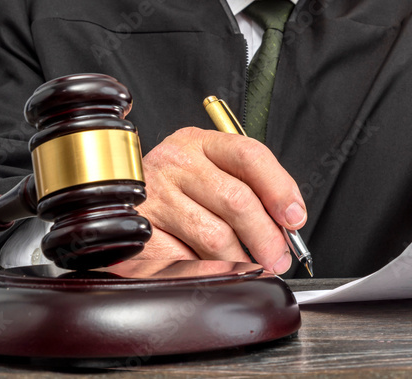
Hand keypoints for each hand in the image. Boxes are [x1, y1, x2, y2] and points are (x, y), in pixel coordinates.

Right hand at [135, 127, 307, 274]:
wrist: (116, 198)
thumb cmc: (178, 188)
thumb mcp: (212, 171)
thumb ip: (250, 188)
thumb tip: (288, 223)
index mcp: (199, 142)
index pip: (250, 156)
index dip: (280, 189)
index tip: (295, 218)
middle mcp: (175, 163)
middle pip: (237, 200)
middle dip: (267, 236)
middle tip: (278, 256)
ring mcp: (154, 196)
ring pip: (215, 235)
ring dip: (241, 259)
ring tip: (249, 265)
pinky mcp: (141, 232)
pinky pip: (187, 259)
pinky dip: (210, 270)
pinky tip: (218, 269)